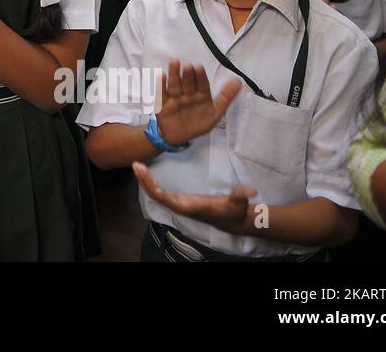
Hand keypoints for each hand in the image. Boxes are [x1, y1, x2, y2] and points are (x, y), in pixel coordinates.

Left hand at [133, 162, 255, 235]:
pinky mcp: (180, 200)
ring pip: (156, 193)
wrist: (232, 221)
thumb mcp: (239, 203)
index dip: (152, 186)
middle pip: (155, 195)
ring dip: (145, 181)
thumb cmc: (234, 211)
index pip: (165, 198)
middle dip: (144, 181)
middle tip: (135, 164)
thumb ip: (241, 195)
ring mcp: (179, 204)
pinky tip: (146, 173)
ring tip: (137, 166)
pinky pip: (161, 192)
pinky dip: (152, 182)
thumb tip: (250, 190)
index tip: (143, 172)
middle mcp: (180, 206)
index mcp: (189, 206)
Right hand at [154, 60, 240, 145]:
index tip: (198, 67)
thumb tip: (238, 81)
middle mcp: (188, 94)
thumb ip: (226, 97)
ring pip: (175, 85)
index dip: (200, 76)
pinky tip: (161, 76)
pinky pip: (162, 94)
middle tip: (188, 66)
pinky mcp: (163, 104)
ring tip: (174, 63)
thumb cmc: (199, 123)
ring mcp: (175, 98)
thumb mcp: (216, 112)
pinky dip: (161, 86)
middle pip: (188, 83)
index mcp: (201, 95)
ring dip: (174, 74)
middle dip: (188, 75)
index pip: (202, 84)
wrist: (179, 137)